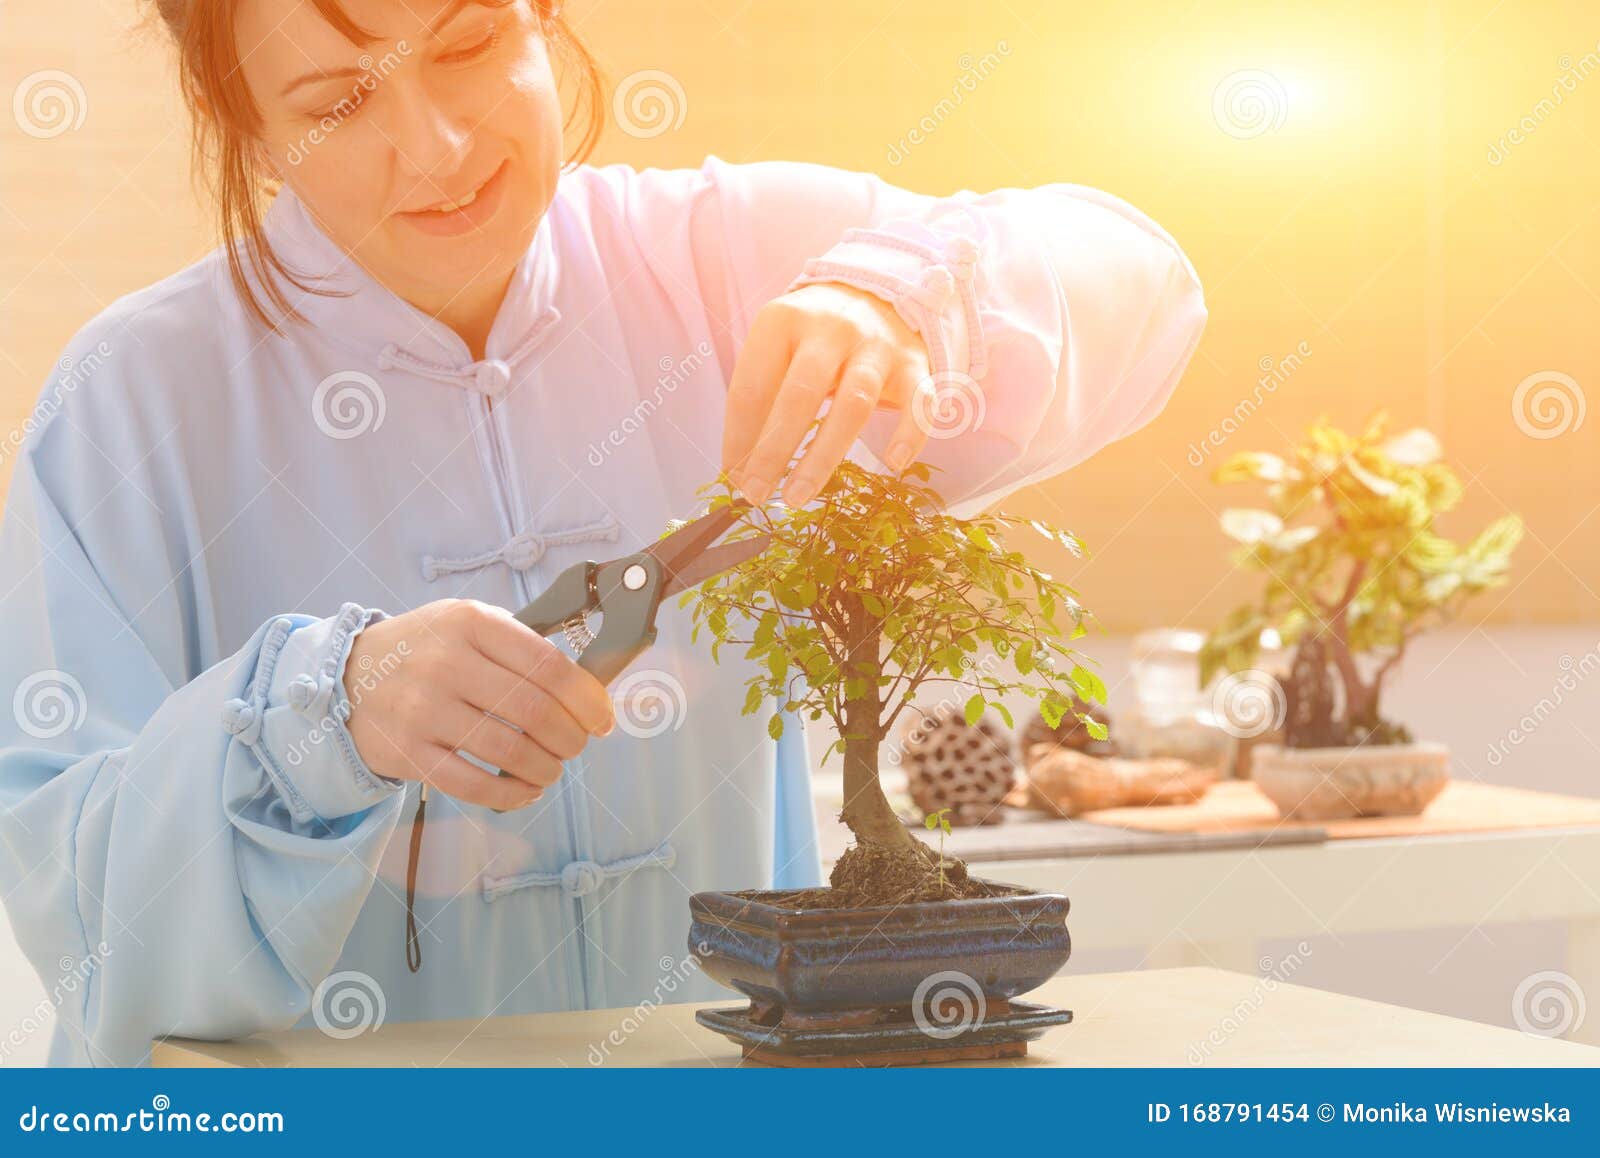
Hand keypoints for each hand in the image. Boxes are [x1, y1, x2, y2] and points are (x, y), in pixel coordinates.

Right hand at [342, 600, 615, 809]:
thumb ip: (521, 643)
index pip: (547, 664)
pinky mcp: (408, 753)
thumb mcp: (467, 623)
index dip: (586, 698)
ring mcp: (423, 710)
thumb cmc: (425, 649)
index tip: (602, 718)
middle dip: (571, 737)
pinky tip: (525, 790)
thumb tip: (586, 686)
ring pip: (508, 751)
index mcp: (470, 623)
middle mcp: (446, 663)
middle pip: (534, 711)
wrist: (346, 676)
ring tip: (552, 768)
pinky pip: (472, 784)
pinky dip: (511, 794)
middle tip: (577, 745)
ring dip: (545, 768)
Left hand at [722, 282, 931, 507]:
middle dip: (773, 452)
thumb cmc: (814, 337)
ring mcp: (876, 345)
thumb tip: (740, 469)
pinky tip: (894, 465)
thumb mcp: (778, 350)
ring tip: (799, 497)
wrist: (876, 293)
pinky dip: (909, 434)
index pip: (752, 387)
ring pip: (854, 404)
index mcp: (783, 320)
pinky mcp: (914, 363)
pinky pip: (918, 402)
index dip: (739, 438)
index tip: (734, 479)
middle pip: (800, 395)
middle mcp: (830, 328)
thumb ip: (760, 399)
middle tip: (757, 495)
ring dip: (823, 457)